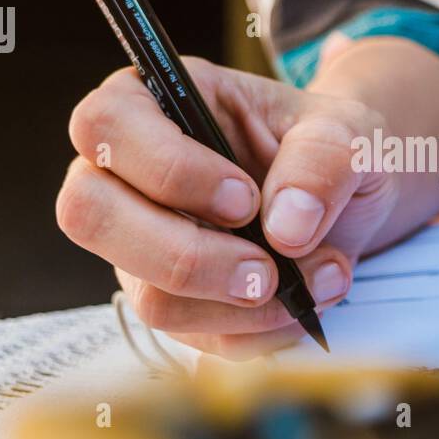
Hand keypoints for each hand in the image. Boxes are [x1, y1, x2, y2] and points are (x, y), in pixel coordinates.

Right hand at [57, 58, 399, 357]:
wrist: (348, 199)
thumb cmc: (328, 149)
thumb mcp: (348, 132)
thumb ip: (323, 159)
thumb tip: (285, 226)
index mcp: (154, 101)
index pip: (106, 124)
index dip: (168, 169)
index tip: (245, 198)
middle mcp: (125, 173)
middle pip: (90, 216)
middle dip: (188, 256)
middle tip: (268, 266)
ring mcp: (138, 243)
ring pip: (146, 295)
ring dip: (239, 305)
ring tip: (317, 279)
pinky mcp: (167, 298)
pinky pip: (192, 337)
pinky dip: (257, 331)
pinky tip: (303, 303)